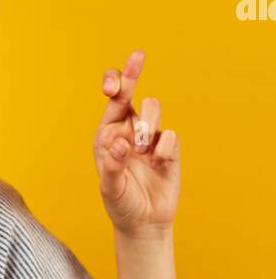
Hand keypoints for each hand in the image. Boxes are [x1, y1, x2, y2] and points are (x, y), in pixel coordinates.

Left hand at [93, 50, 179, 235]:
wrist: (144, 222)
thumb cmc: (120, 202)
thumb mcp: (110, 187)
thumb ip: (112, 166)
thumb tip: (120, 143)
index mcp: (108, 133)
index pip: (111, 100)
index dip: (113, 84)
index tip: (113, 84)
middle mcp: (128, 129)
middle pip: (132, 92)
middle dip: (133, 73)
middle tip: (138, 56)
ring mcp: (150, 137)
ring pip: (152, 108)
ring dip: (146, 124)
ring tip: (141, 150)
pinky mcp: (169, 148)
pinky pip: (170, 135)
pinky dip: (163, 147)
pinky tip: (157, 162)